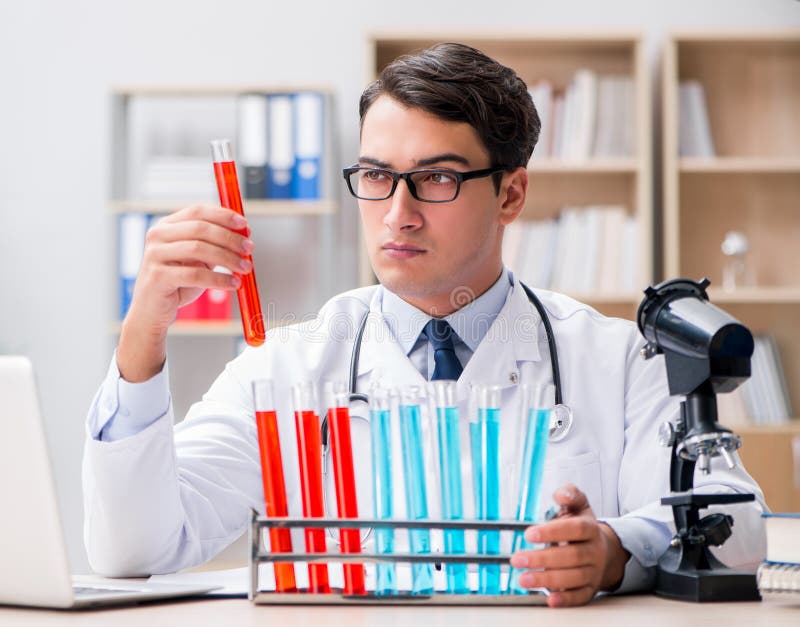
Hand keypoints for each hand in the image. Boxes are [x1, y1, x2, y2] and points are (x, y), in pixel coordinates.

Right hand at [117, 205, 252, 381]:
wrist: (152, 312)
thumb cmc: (177, 284)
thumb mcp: (199, 260)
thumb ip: (216, 244)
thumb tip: (245, 232)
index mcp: (167, 226)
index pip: (198, 211)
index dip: (223, 216)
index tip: (244, 224)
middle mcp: (157, 236)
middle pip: (201, 228)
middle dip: (230, 238)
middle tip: (249, 248)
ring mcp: (155, 255)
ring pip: (199, 249)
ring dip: (228, 258)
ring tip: (245, 268)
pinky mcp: (158, 276)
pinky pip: (195, 274)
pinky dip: (219, 279)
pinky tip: (233, 284)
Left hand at [509, 483, 629, 606]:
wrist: (605, 551)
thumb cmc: (583, 526)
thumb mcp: (579, 505)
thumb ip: (570, 494)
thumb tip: (560, 495)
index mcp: (591, 529)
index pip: (575, 529)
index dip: (553, 532)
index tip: (529, 534)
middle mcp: (595, 551)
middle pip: (572, 556)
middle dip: (542, 559)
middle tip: (517, 559)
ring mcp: (594, 572)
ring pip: (574, 578)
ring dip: (547, 579)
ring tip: (523, 578)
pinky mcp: (590, 589)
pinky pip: (580, 596)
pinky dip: (566, 600)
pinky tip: (550, 599)